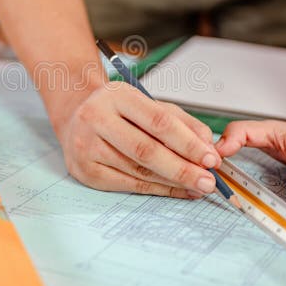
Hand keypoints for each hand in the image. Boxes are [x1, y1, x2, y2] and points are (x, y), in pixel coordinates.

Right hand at [54, 82, 222, 198]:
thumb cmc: (118, 111)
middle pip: (146, 150)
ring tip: (196, 187)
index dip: (187, 143)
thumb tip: (209, 148)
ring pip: (138, 171)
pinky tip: (175, 190)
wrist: (75, 117)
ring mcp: (86, 146)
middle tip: (208, 181)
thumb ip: (182, 123)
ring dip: (173, 183)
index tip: (210, 158)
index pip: (158, 121)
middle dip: (182, 169)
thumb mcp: (148, 104)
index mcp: (117, 96)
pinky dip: (156, 190)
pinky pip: (127, 185)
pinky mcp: (85, 171)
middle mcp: (96, 118)